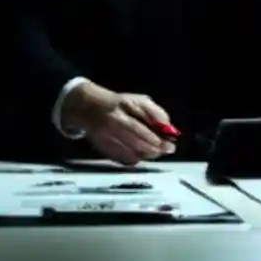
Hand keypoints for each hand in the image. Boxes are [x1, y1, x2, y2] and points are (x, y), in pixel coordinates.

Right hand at [61, 81, 176, 165]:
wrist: (89, 107)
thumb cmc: (120, 104)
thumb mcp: (139, 101)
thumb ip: (156, 113)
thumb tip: (170, 130)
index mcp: (123, 107)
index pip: (143, 126)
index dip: (157, 138)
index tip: (170, 143)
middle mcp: (113, 122)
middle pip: (137, 141)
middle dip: (155, 148)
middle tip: (167, 150)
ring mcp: (106, 136)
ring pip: (130, 152)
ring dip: (147, 154)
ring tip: (156, 151)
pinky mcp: (102, 148)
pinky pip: (123, 158)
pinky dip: (135, 158)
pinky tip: (141, 153)